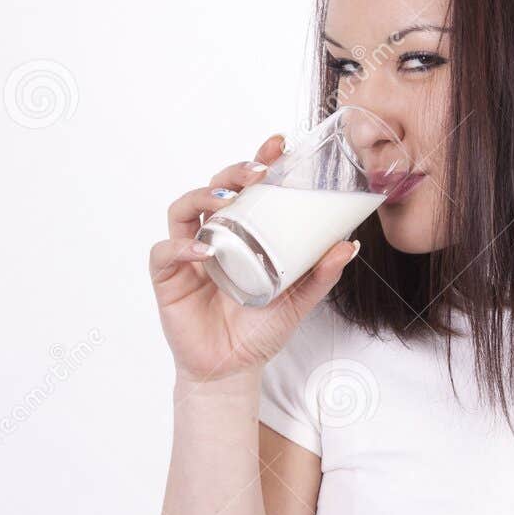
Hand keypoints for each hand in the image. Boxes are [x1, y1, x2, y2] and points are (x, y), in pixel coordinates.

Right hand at [149, 132, 360, 385]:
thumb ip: (321, 274)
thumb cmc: (260, 329)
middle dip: (233, 173)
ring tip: (228, 202)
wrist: (233, 370)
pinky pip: (165, 252)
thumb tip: (348, 245)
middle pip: (214, 189)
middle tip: (257, 173)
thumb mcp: (298, 300)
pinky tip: (203, 249)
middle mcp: (215, 236)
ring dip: (203, 197)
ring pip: (183, 209)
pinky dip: (181, 246)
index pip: (247, 188)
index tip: (279, 144)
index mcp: (244, 233)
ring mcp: (188, 255)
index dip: (258, 161)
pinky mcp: (169, 278)